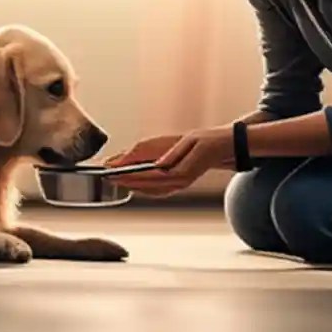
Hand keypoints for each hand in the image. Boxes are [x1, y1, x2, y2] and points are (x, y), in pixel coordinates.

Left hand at [107, 126, 233, 196]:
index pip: (149, 175)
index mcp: (181, 172)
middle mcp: (179, 182)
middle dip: (126, 180)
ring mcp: (179, 185)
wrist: (224, 148)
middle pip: (147, 184)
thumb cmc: (207, 142)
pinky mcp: (178, 184)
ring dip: (132, 184)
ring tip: (115, 179)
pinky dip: (143, 188)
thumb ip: (174, 154)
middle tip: (107, 176)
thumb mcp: (191, 142)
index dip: (131, 174)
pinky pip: (157, 190)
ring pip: (150, 189)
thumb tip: (158, 164)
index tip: (115, 171)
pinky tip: (133, 184)